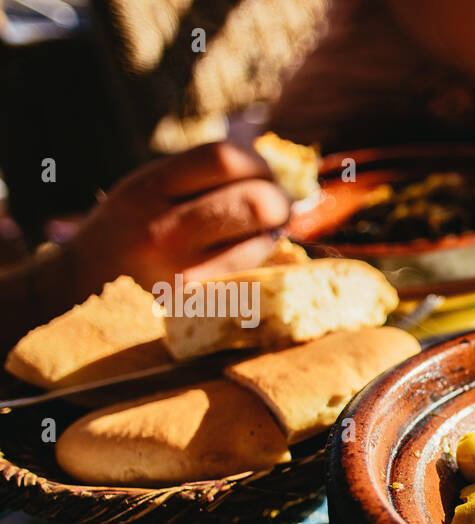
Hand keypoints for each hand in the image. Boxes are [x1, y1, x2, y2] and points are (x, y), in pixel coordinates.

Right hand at [59, 141, 289, 301]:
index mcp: (148, 189)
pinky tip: (247, 254)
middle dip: (277, 200)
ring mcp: (184, 274)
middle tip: (274, 205)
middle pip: (256, 202)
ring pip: (262, 241)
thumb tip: (277, 177)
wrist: (89, 283)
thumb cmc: (134, 225)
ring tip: (257, 231)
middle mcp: (163, 231)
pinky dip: (261, 260)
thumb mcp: (150, 186)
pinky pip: (254, 274)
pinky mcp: (200, 305)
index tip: (263, 174)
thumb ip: (203, 175)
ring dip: (273, 232)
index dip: (258, 163)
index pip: (225, 159)